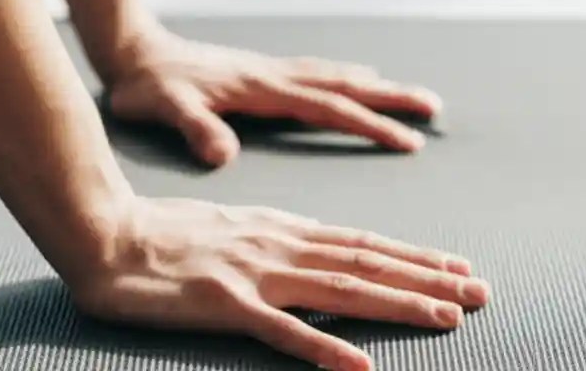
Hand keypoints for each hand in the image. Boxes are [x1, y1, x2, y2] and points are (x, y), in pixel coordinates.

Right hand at [69, 196, 487, 370]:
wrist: (104, 232)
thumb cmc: (159, 235)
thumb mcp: (228, 228)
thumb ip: (272, 242)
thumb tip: (313, 256)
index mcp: (278, 228)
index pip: (360, 242)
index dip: (413, 256)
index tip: (458, 267)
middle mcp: (277, 244)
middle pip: (366, 262)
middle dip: (427, 278)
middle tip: (481, 293)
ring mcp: (253, 273)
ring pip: (341, 290)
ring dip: (398, 303)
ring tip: (447, 318)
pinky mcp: (224, 303)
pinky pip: (281, 332)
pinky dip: (324, 347)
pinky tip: (360, 366)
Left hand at [106, 30, 442, 165]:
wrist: (129, 50)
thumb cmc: (145, 86)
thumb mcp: (164, 109)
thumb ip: (194, 128)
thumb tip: (223, 155)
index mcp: (260, 89)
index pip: (327, 108)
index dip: (369, 125)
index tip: (408, 140)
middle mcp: (272, 75)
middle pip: (344, 85)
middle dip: (390, 97)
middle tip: (434, 108)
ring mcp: (267, 70)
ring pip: (334, 76)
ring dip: (375, 86)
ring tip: (412, 95)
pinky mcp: (258, 72)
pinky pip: (316, 73)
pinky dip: (344, 77)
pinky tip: (354, 79)